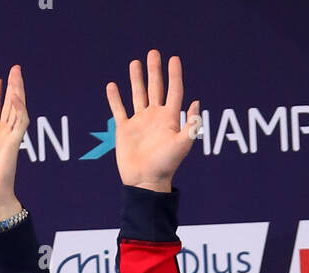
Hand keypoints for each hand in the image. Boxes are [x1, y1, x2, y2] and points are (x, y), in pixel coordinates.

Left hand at [0, 67, 27, 224]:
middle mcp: (2, 137)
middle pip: (10, 106)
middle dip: (13, 87)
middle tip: (16, 69)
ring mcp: (9, 139)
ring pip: (17, 110)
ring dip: (18, 91)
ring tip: (17, 74)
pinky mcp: (14, 144)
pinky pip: (20, 123)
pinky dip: (19, 109)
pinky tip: (16, 96)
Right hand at [106, 50, 200, 192]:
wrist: (146, 182)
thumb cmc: (166, 166)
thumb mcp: (182, 145)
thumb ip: (191, 124)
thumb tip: (196, 101)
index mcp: (169, 119)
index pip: (174, 91)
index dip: (174, 75)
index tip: (174, 59)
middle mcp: (154, 117)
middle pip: (155, 88)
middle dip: (154, 71)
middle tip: (154, 53)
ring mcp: (139, 122)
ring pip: (137, 95)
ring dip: (136, 79)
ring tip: (135, 63)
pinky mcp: (125, 130)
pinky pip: (119, 109)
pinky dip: (115, 98)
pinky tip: (112, 86)